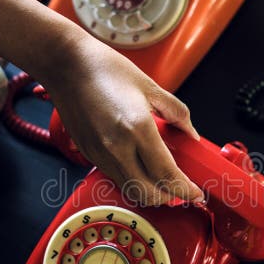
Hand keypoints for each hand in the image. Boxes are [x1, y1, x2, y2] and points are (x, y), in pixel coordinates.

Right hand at [41, 34, 204, 205]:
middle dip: (170, 198)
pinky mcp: (89, 154)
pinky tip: (141, 170)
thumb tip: (191, 133)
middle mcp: (117, 147)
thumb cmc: (105, 68)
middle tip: (183, 191)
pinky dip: (132, 181)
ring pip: (130, 190)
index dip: (185, 189)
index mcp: (138, 127)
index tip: (196, 193)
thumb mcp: (150, 86)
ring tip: (164, 183)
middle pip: (149, 193)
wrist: (67, 65)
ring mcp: (100, 154)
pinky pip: (115, 178)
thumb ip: (177, 113)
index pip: (167, 174)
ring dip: (150, 193)